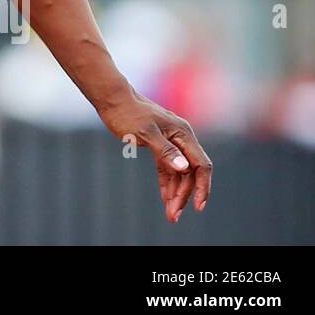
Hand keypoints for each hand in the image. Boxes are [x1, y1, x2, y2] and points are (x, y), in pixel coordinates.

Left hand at [100, 92, 212, 222]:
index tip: (199, 207)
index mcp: (183, 134)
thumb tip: (184, 168)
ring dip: (176, 193)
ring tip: (171, 214)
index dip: (202, 187)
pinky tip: (165, 198)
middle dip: (184, 195)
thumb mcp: (144, 132)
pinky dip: (167, 183)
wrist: (112, 98)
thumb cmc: (127, 113)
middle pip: (190, 173)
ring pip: (179, 173)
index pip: (201, 165)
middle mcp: (181, 138)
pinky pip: (167, 168)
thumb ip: (165, 151)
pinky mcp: (159, 145)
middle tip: (173, 216)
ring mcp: (171, 142)